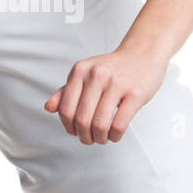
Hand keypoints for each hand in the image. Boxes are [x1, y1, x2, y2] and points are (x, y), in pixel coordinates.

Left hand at [43, 43, 169, 143]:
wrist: (143, 53)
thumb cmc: (113, 68)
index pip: (65, 109)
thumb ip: (66, 90)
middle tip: (89, 139)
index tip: (74, 132)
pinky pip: (119, 124)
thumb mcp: (86, 73)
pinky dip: (115, 136)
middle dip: (84, 136)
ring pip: (100, 124)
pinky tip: (115, 134)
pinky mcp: (135, 94)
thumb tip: (49, 108)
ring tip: (102, 138)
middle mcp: (96, 75)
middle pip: (81, 119)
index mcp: (80, 71)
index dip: (68, 126)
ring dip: (99, 138)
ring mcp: (117, 84)